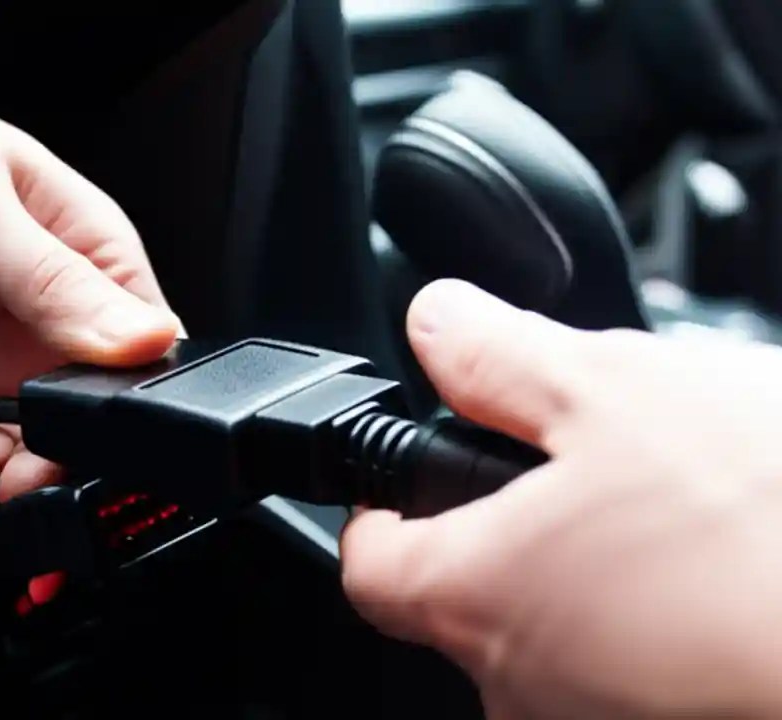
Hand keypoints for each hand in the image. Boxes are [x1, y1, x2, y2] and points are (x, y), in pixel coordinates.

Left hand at [0, 26, 180, 505]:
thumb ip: (52, 281)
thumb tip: (140, 339)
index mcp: (95, 257)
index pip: (147, 347)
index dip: (131, 404)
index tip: (96, 435)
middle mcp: (57, 314)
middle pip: (93, 411)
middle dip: (64, 455)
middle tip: (24, 472)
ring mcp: (0, 352)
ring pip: (33, 441)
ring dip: (6, 473)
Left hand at [341, 280, 781, 718]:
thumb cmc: (768, 528)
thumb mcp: (615, 392)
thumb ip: (496, 357)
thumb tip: (435, 326)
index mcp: (476, 597)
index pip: (368, 563)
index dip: (382, 509)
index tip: (415, 478)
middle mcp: (518, 688)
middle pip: (469, 593)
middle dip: (514, 527)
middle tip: (592, 473)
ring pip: (559, 632)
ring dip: (598, 576)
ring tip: (683, 523)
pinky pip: (629, 671)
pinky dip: (655, 625)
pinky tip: (720, 578)